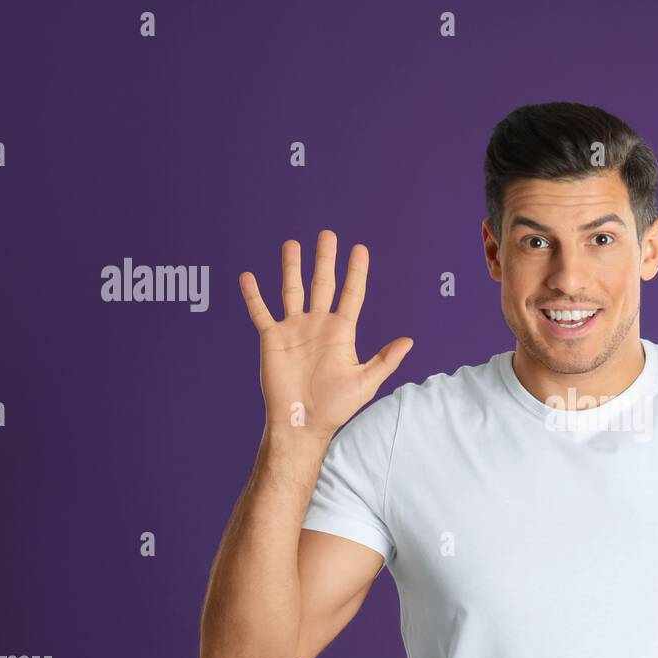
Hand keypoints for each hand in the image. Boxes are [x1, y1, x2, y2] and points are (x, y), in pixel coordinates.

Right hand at [239, 230, 412, 439]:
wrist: (303, 423)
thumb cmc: (336, 407)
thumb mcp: (366, 382)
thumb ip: (386, 360)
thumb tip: (409, 340)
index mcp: (341, 332)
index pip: (351, 294)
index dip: (356, 272)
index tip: (360, 249)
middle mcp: (317, 325)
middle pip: (322, 284)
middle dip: (325, 260)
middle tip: (328, 235)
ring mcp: (294, 330)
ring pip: (292, 290)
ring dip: (291, 267)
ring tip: (292, 244)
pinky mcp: (272, 339)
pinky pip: (260, 312)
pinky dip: (253, 295)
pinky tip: (248, 276)